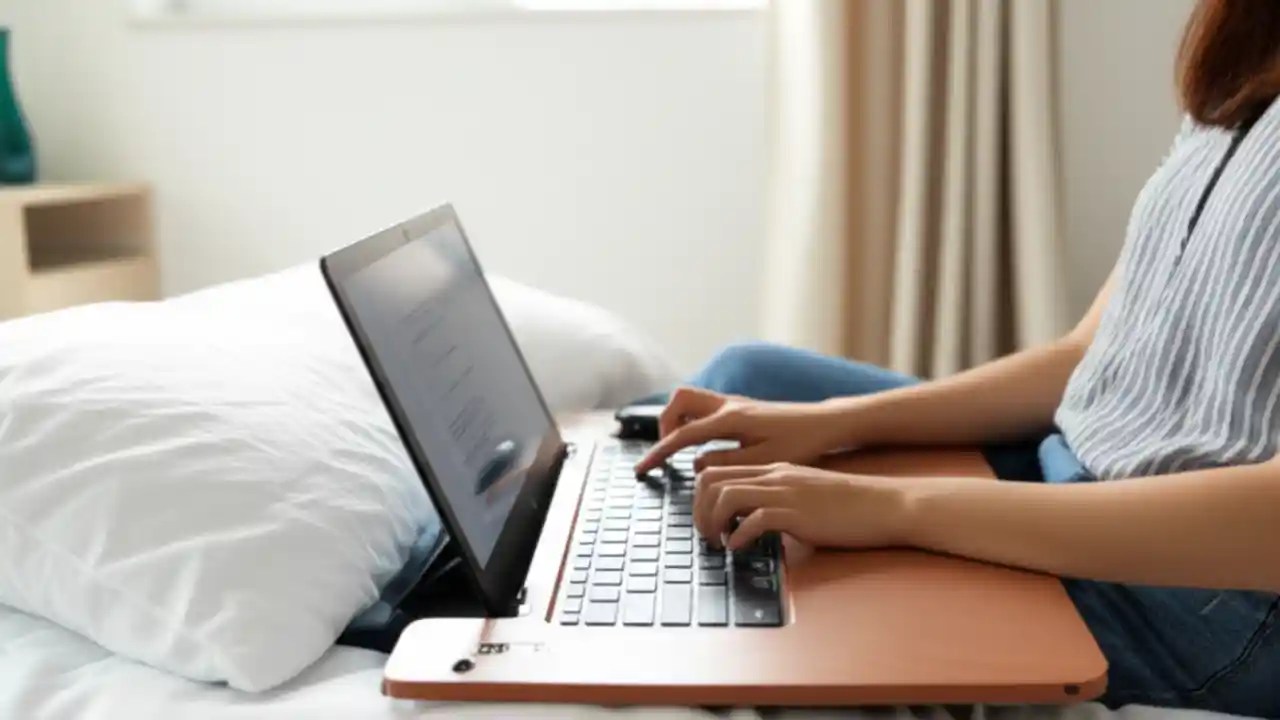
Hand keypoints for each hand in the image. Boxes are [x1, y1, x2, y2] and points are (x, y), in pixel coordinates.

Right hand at [633, 387, 852, 473]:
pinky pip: (705, 407)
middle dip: (665, 425)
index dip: (659, 453)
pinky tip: (705, 445)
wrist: (826, 424)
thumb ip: (726, 462)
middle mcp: (728, 405)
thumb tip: (696, 465)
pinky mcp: (741, 407)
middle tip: (668, 452)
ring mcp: (734, 403)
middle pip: (679, 401)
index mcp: (731, 419)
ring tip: (682, 449)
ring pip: (690, 400)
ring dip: (679, 421)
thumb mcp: (764, 461)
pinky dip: (695, 422)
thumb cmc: (802, 443)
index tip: (642, 469)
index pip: (683, 435)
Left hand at [693, 463, 908, 550]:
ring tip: (719, 542)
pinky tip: (741, 548)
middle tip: (706, 535)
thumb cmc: (850, 506)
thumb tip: (751, 523)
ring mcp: (785, 493)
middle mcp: (774, 476)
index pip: (718, 470)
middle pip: (711, 479)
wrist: (886, 505)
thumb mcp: (806, 495)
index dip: (701, 497)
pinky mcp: (797, 513)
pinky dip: (738, 536)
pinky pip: (753, 519)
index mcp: (775, 469)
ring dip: (712, 522)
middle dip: (698, 510)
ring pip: (725, 495)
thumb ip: (778, 502)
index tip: (706, 519)